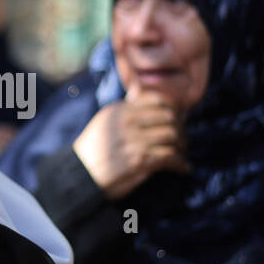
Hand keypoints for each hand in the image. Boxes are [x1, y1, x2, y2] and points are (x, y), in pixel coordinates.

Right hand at [71, 86, 189, 199]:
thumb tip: (138, 87)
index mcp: (120, 110)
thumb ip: (125, 106)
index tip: (177, 119)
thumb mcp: (105, 121)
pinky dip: (180, 163)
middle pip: (169, 117)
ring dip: (182, 146)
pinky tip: (183, 168)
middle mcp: (128, 122)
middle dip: (181, 128)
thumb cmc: (94, 149)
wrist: (80, 175)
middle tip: (183, 138)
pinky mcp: (140, 161)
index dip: (173, 108)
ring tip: (182, 153)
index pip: (156, 100)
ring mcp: (134, 141)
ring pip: (172, 136)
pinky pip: (170, 156)